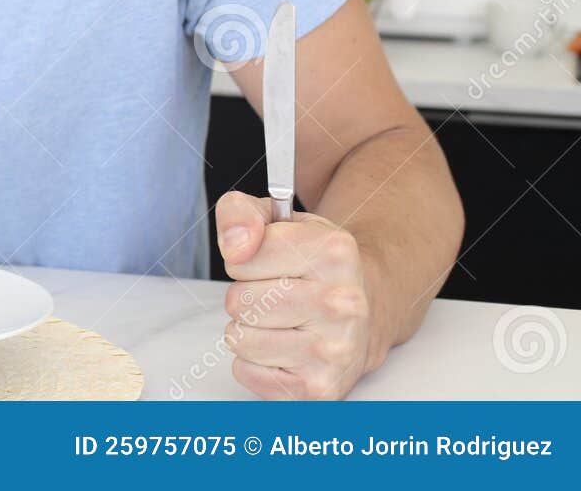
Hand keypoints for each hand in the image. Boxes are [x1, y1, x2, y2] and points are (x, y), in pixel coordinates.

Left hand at [215, 190, 375, 399]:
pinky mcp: (320, 389)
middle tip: (279, 295)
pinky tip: (285, 349)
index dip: (243, 260)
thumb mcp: (279, 220)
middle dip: (247, 296)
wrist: (368, 309)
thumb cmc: (314, 264)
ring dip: (249, 330)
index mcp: (333, 253)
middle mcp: (341, 304)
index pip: (240, 259)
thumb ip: (240, 213)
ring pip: (239, 339)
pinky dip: (253, 363)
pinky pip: (245, 372)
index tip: (269, 262)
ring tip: (282, 322)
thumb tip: (235, 247)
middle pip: (238, 302)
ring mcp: (334, 351)